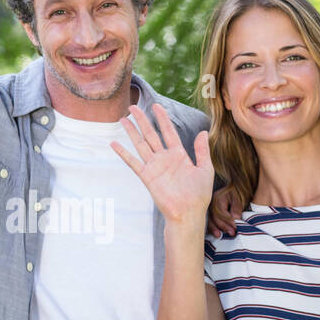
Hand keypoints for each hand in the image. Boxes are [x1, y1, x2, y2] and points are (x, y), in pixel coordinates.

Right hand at [110, 102, 213, 225]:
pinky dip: (123, 153)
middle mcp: (164, 158)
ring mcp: (154, 167)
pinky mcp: (147, 177)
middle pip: (151, 134)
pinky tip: (114, 144)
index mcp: (179, 155)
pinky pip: (133, 163)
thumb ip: (202, 151)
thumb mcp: (205, 169)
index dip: (162, 118)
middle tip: (134, 106)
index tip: (157, 106)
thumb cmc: (198, 194)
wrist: (188, 213)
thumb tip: (203, 132)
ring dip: (132, 131)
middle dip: (143, 120)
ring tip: (123, 119)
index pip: (169, 131)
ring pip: (141, 144)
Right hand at [207, 186, 241, 238]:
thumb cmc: (234, 194)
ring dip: (213, 229)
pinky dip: (210, 228)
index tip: (235, 227)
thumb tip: (236, 219)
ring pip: (208, 220)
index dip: (228, 220)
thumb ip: (236, 209)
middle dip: (223, 226)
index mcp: (218, 198)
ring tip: (218, 235)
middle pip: (214, 216)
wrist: (231, 192)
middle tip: (231, 233)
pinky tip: (214, 233)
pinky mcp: (207, 214)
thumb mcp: (238, 199)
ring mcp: (207, 209)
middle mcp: (210, 203)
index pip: (222, 211)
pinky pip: (207, 222)